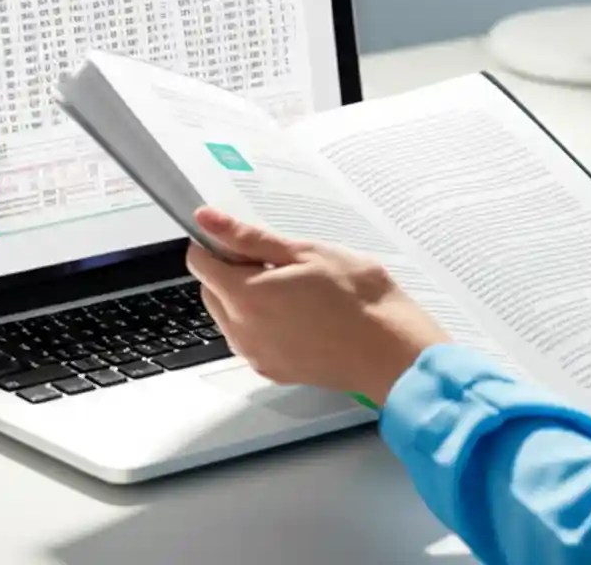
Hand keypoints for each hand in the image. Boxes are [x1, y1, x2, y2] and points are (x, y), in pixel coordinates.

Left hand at [186, 208, 449, 403]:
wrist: (390, 349)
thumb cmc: (359, 299)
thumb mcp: (306, 253)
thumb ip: (250, 238)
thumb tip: (208, 219)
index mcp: (246, 296)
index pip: (200, 262)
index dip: (218, 244)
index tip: (245, 241)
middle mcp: (241, 331)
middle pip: (212, 290)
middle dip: (233, 272)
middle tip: (280, 264)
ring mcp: (254, 355)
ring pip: (229, 316)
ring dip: (246, 299)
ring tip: (295, 291)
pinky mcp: (270, 370)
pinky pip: (249, 339)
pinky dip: (262, 324)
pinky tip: (299, 315)